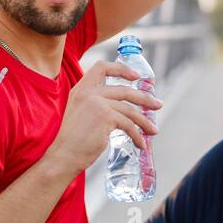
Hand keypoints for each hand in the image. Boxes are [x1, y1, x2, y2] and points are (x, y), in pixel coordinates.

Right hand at [47, 59, 162, 176]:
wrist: (63, 155)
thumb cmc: (72, 140)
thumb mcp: (80, 112)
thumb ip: (94, 103)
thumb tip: (121, 106)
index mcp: (81, 89)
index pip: (101, 67)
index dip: (121, 69)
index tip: (136, 76)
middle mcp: (89, 93)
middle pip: (124, 90)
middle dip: (144, 99)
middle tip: (158, 105)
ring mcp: (98, 104)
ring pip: (130, 110)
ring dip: (145, 121)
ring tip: (153, 131)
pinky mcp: (106, 118)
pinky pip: (128, 125)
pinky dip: (137, 136)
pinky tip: (140, 144)